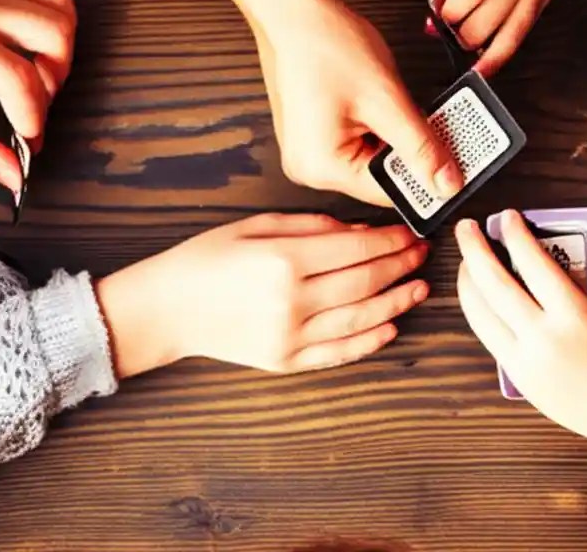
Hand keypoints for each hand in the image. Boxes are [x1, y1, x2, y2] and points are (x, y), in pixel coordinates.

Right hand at [95, 214, 430, 377]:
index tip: (408, 234)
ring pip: (360, 319)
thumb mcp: (257, 225)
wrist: (166, 308)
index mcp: (284, 260)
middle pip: (364, 282)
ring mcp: (289, 336)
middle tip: (421, 255)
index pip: (355, 249)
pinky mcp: (286, 361)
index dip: (390, 241)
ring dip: (396, 303)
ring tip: (418, 289)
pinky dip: (370, 341)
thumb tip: (360, 231)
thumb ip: (312, 226)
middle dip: (400, 267)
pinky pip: (339, 353)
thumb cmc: (207, 260)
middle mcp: (291, 300)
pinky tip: (390, 327)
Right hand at [200, 0, 462, 205]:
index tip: (454, 166)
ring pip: (372, 159)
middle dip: (410, 153)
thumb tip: (447, 182)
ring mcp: (308, 152)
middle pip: (380, 178)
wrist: (291, 9)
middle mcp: (309, 167)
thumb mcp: (387, 99)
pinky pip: (358, 143)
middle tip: (432, 125)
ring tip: (395, 104)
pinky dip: (379, 128)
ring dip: (395, 137)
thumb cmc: (324, 44)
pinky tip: (382, 104)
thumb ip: (422, 146)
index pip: (389, 193)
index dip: (426, 179)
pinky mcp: (313, 135)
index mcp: (322, 167)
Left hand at [426, 0, 583, 74]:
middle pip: (485, 20)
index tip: (437, 16)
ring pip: (508, 36)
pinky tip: (490, 62)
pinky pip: (522, 34)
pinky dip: (504, 52)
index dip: (449, 12)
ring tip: (466, 63)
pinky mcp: (544, 2)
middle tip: (447, 32)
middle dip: (461, 33)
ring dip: (483, 52)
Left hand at [455, 210, 586, 441]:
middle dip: (474, 250)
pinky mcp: (519, 379)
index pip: (532, 262)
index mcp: (573, 314)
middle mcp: (543, 337)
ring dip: (468, 282)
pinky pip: (489, 338)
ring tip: (467, 262)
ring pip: (480, 314)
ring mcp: (526, 361)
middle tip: (467, 229)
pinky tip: (481, 298)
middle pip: (494, 285)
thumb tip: (555, 256)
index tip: (507, 218)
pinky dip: (481, 313)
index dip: (515, 235)